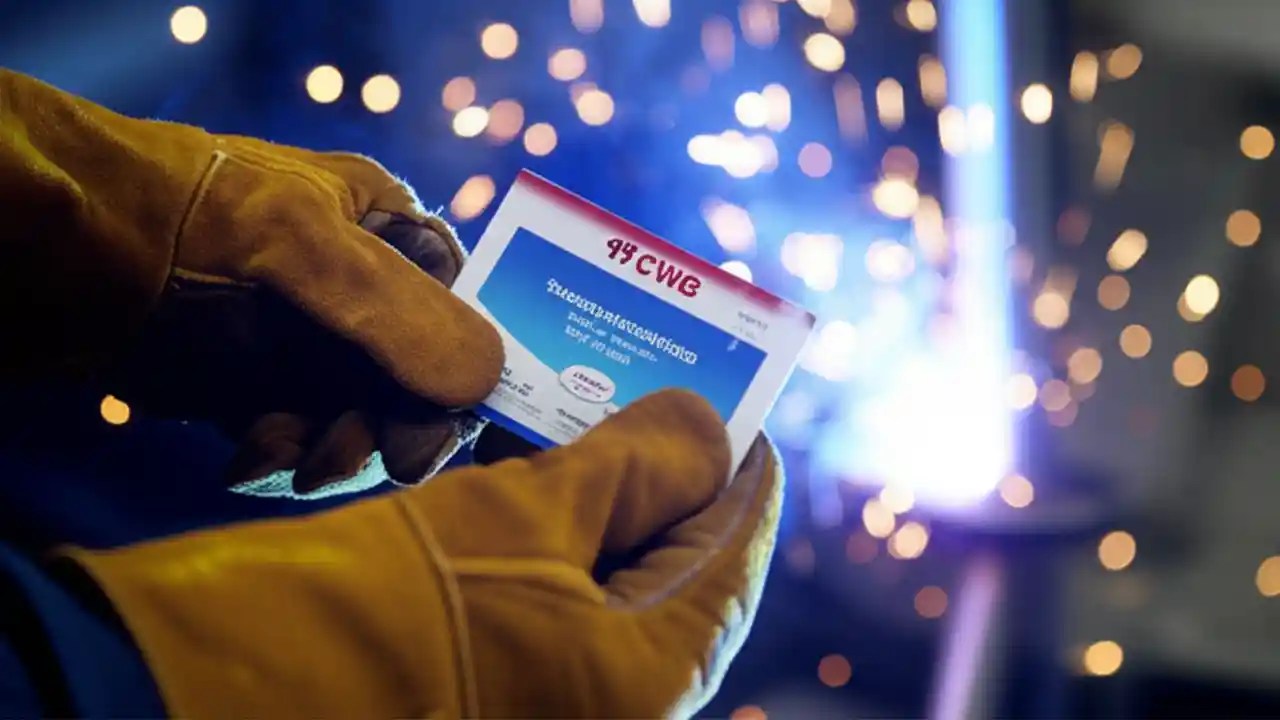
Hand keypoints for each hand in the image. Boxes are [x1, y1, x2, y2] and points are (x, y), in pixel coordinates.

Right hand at [65, 390, 782, 717]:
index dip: (741, 465)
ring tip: (586, 400)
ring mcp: (550, 686)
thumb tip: (711, 425)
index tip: (737, 399)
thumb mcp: (529, 520)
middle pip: (672, 557)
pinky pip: (543, 586)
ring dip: (593, 485)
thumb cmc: (393, 611)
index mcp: (655, 672)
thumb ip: (636, 466)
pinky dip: (540, 522)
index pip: (734, 551)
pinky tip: (518, 459)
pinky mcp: (488, 669)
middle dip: (662, 465)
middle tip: (655, 380)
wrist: (220, 694)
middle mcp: (615, 694)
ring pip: (600, 567)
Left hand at [103, 138, 502, 496]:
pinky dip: (283, 457)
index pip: (462, 312)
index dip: (465, 376)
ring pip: (362, 420)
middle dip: (396, 425)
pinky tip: (245, 458)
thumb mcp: (303, 247)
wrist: (52, 246)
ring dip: (338, 452)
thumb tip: (487, 380)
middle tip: (379, 462)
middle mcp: (358, 289)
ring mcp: (306, 340)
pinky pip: (300, 438)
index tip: (437, 432)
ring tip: (288, 460)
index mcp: (386, 230)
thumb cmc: (185, 217)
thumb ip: (401, 313)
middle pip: (417, 380)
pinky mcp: (255, 386)